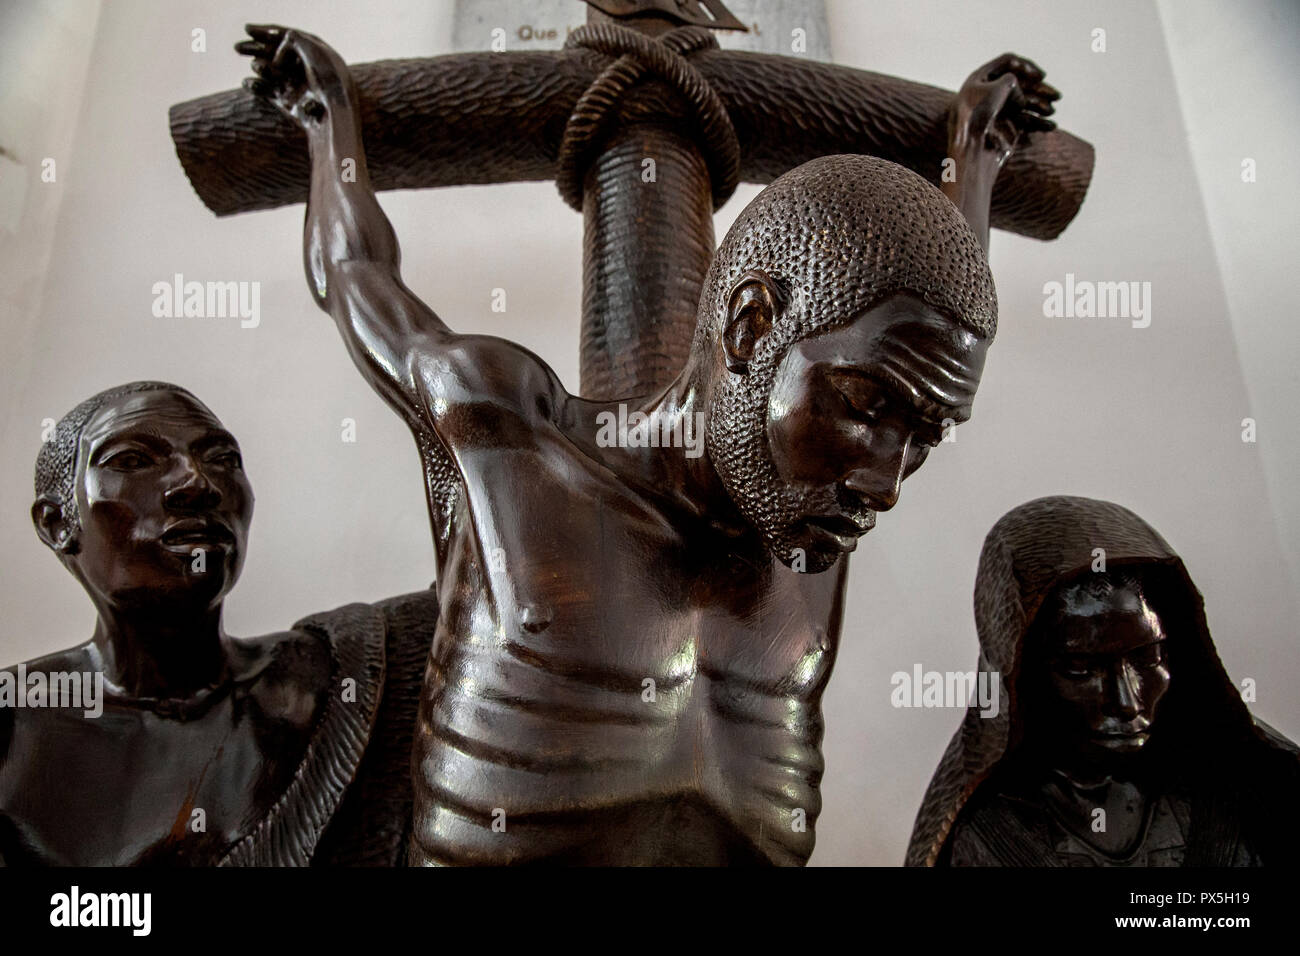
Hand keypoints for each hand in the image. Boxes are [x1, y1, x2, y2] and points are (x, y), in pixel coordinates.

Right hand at [236, 24, 354, 127]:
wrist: (332, 113)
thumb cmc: (326, 78)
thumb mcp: (311, 48)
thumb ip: (292, 38)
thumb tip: (275, 49)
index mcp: (316, 53)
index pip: (289, 38)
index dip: (268, 32)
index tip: (247, 30)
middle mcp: (307, 69)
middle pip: (277, 54)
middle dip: (256, 49)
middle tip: (237, 48)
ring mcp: (298, 86)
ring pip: (270, 72)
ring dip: (259, 67)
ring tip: (257, 67)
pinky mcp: (290, 104)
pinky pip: (268, 92)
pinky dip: (256, 86)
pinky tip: (248, 83)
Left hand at [950, 53, 1058, 164]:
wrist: (968, 147)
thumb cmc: (976, 114)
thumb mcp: (997, 87)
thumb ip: (1013, 81)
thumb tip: (1021, 98)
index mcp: (982, 78)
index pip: (1008, 63)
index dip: (1027, 66)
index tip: (1040, 76)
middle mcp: (990, 92)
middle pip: (1021, 83)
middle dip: (1040, 89)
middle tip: (1057, 96)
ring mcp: (997, 109)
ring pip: (1026, 102)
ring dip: (1041, 105)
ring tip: (1051, 111)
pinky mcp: (1004, 128)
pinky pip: (1025, 121)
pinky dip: (1038, 123)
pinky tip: (1051, 126)